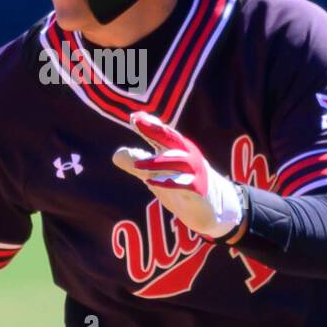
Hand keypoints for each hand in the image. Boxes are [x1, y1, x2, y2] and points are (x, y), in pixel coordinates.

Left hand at [112, 111, 244, 238]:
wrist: (209, 209)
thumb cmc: (182, 185)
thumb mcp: (157, 173)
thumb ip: (138, 163)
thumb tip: (117, 154)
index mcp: (178, 149)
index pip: (162, 133)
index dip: (149, 124)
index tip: (134, 116)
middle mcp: (188, 156)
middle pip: (172, 138)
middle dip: (155, 129)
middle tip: (137, 122)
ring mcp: (195, 172)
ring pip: (177, 161)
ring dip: (157, 161)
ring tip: (137, 166)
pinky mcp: (199, 189)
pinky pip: (185, 183)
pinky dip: (169, 182)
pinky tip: (151, 182)